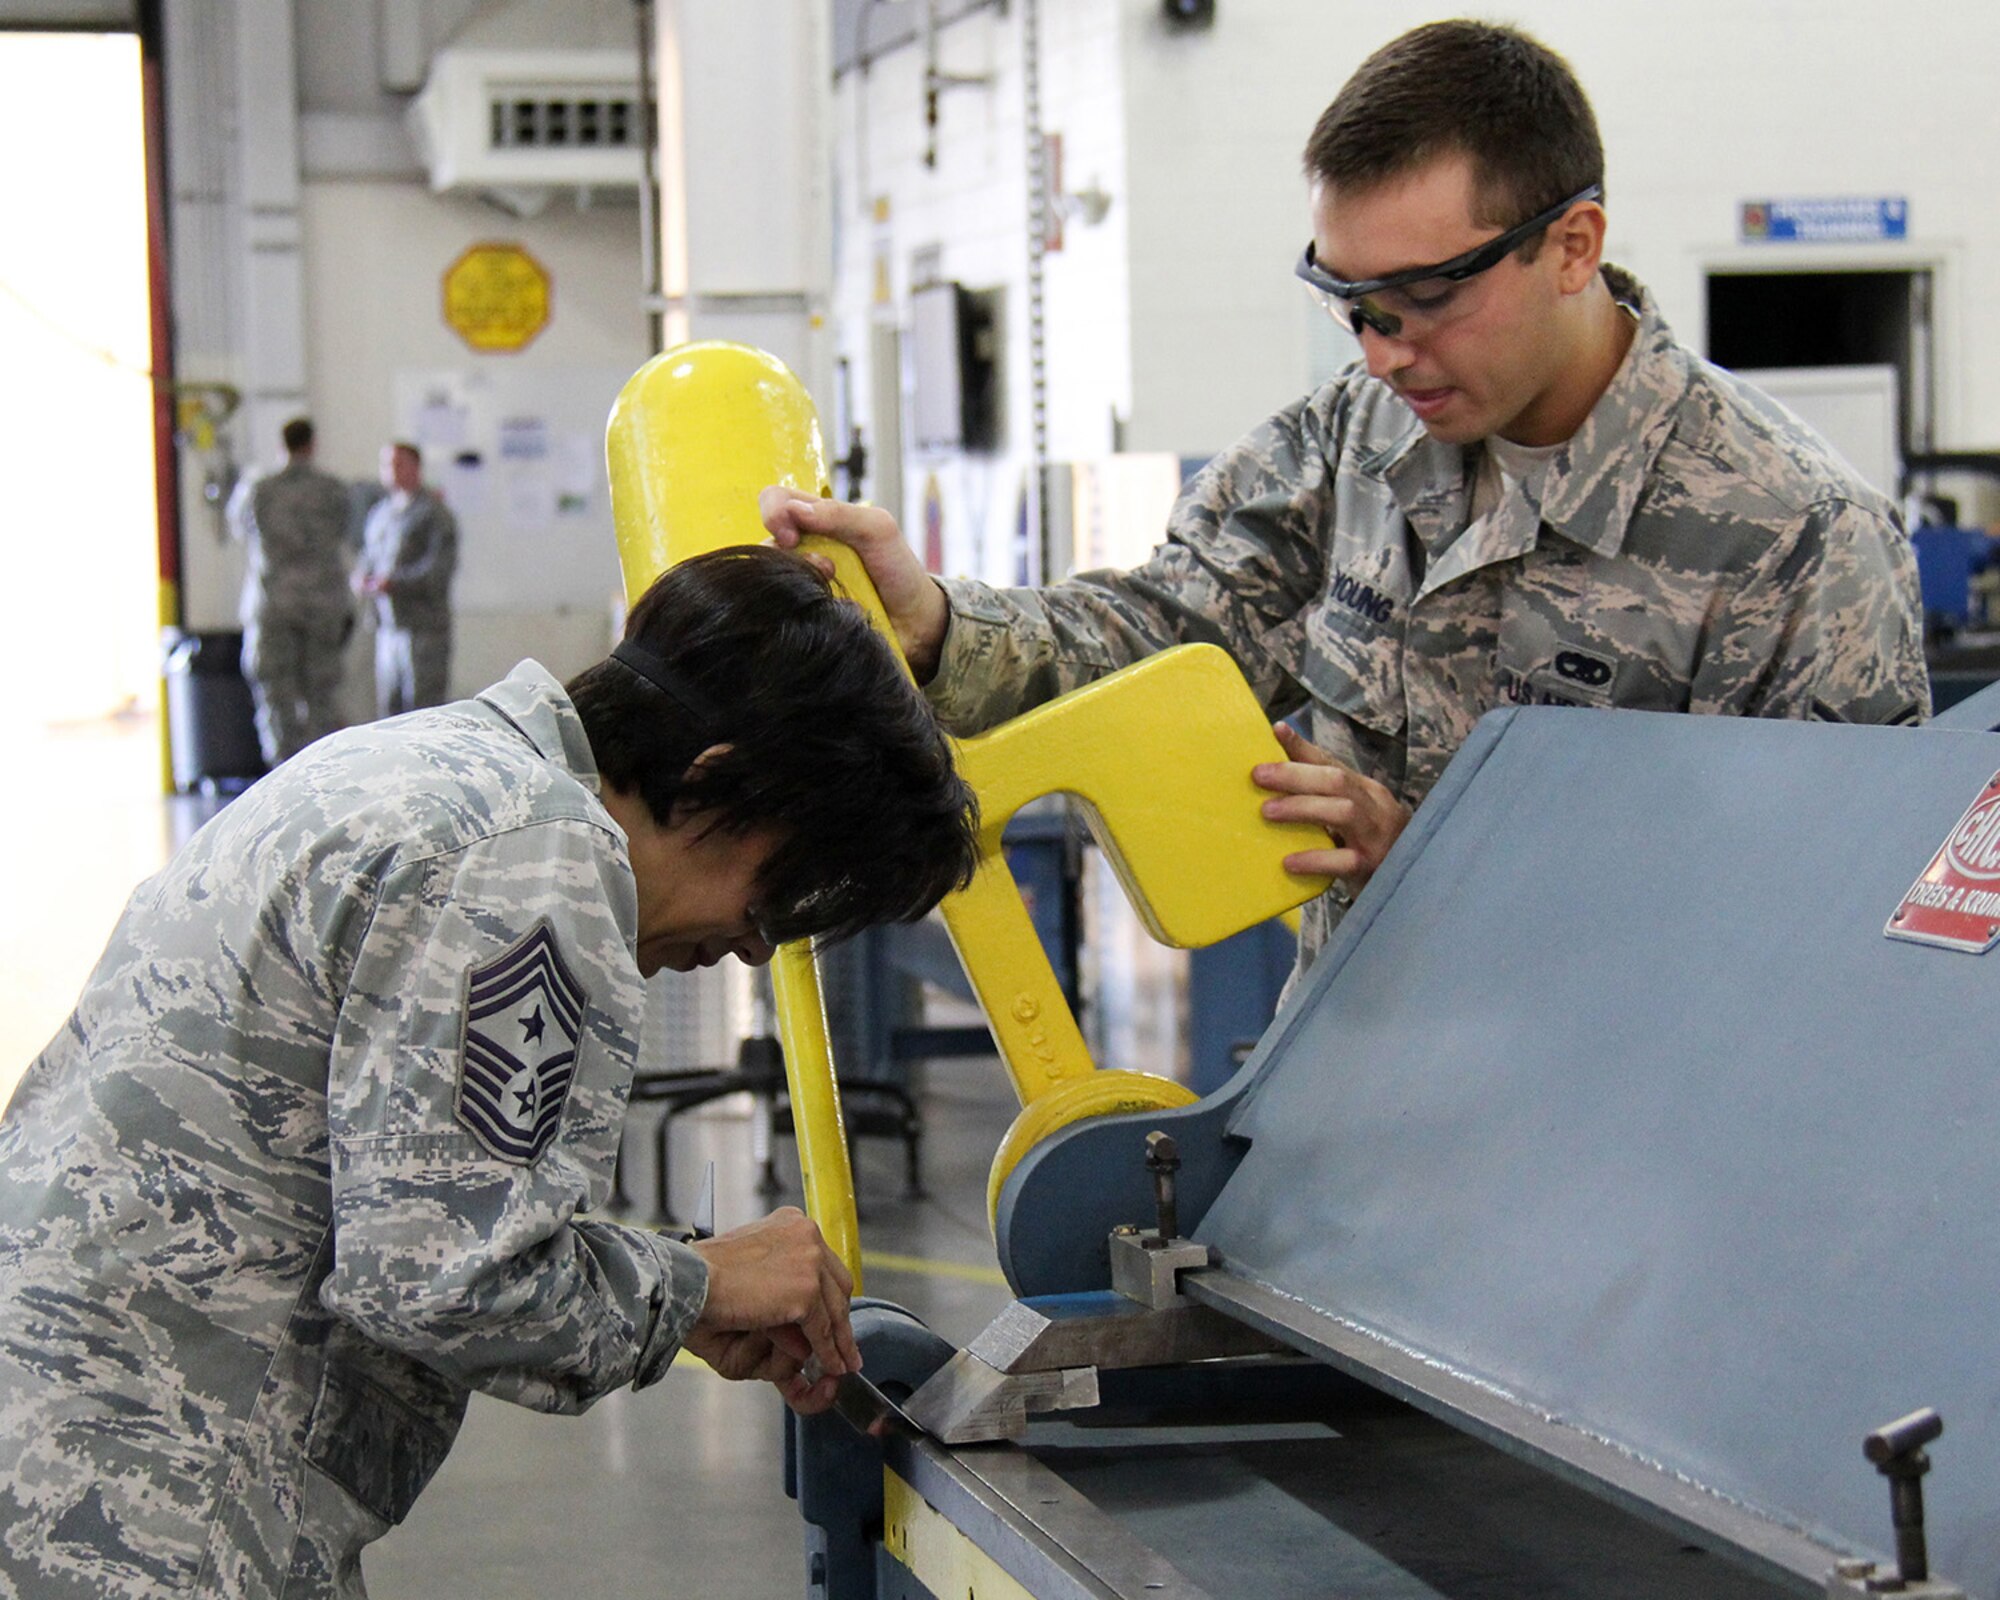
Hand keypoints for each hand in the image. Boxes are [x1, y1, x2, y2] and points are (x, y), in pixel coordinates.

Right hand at [684, 1207, 857, 1414]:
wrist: (691, 1280)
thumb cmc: (705, 1274)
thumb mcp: (750, 1261)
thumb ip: (778, 1275)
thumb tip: (804, 1314)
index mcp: (792, 1222)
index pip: (823, 1261)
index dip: (830, 1293)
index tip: (835, 1314)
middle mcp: (807, 1234)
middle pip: (838, 1283)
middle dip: (841, 1317)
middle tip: (845, 1344)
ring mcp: (809, 1262)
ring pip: (835, 1308)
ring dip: (840, 1339)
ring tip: (842, 1361)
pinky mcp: (806, 1292)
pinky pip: (823, 1330)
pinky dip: (828, 1351)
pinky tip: (830, 1365)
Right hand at [759, 487, 949, 679]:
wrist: (914, 621)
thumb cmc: (898, 569)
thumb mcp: (878, 530)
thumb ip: (839, 513)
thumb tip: (793, 510)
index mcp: (817, 518)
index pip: (775, 500)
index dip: (774, 512)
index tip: (791, 535)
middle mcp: (801, 547)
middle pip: (764, 541)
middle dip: (787, 552)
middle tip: (825, 566)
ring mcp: (799, 579)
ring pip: (767, 574)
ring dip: (798, 578)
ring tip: (831, 586)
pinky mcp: (800, 610)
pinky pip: (780, 604)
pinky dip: (798, 604)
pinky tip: (826, 607)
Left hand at [1253, 723, 1411, 891]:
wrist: (1408, 885)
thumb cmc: (1367, 845)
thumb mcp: (1350, 815)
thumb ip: (1321, 794)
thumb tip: (1277, 768)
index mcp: (1367, 790)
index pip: (1333, 763)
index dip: (1304, 748)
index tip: (1277, 731)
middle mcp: (1375, 807)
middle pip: (1337, 781)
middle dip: (1296, 775)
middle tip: (1259, 775)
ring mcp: (1376, 837)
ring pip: (1343, 812)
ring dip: (1302, 808)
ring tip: (1267, 811)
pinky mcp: (1372, 868)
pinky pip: (1344, 861)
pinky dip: (1315, 859)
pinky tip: (1289, 861)